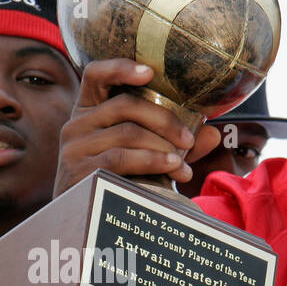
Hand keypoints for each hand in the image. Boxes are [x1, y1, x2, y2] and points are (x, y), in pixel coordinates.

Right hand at [54, 58, 221, 195]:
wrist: (88, 218)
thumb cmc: (119, 180)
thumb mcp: (146, 154)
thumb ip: (175, 142)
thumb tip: (212, 134)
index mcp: (90, 110)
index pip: (96, 74)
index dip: (121, 67)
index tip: (149, 72)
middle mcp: (77, 124)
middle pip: (125, 104)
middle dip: (164, 120)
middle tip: (189, 139)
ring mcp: (75, 147)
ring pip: (127, 132)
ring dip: (163, 147)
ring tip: (182, 164)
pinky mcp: (79, 170)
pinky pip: (121, 157)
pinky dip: (152, 161)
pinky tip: (171, 169)